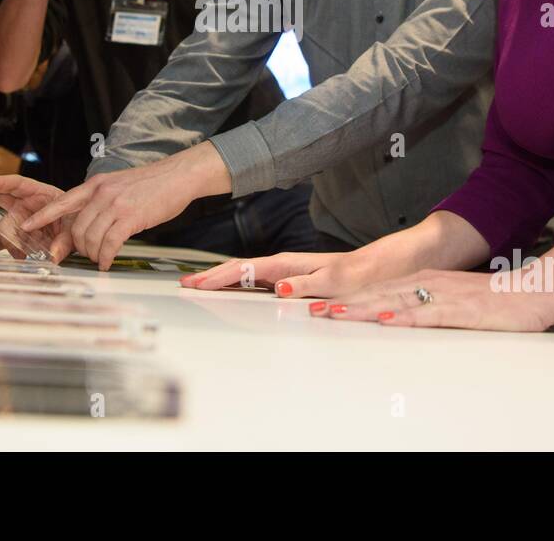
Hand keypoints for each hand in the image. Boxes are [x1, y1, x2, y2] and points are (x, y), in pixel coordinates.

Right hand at [0, 174, 74, 262]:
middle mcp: (24, 205)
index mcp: (38, 193)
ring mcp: (18, 221)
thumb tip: (53, 255)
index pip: (15, 184)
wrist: (78, 230)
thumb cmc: (75, 218)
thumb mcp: (74, 225)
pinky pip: (1, 242)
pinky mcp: (17, 237)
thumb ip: (64, 241)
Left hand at [23, 145, 227, 269]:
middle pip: (75, 229)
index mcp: (95, 185)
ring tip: (101, 258)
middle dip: (79, 247)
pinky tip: (109, 262)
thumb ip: (100, 202)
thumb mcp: (118, 186)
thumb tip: (87, 224)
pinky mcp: (130, 217)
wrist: (177, 176)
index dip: (41, 216)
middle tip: (88, 254)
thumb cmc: (151, 184)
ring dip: (93, 254)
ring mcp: (115, 205)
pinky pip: (110, 244)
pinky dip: (106, 257)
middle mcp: (100, 193)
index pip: (61, 201)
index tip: (26, 226)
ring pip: (91, 238)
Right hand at [180, 247, 386, 297]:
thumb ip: (303, 284)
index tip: (197, 283)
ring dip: (220, 279)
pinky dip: (235, 283)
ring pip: (243, 274)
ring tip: (197, 286)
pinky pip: (253, 280)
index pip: (244, 269)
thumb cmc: (353, 274)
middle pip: (237, 269)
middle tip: (185, 284)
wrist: (369, 269)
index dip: (218, 276)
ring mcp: (282, 271)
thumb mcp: (331, 280)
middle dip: (210, 276)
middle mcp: (281, 264)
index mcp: (286, 263)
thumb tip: (276, 287)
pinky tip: (227, 290)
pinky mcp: (286, 278)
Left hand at [313, 268, 553, 331]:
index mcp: (428, 281)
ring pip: (394, 302)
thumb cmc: (497, 300)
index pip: (380, 289)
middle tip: (311, 307)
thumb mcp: (456, 300)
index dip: (348, 296)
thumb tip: (402, 315)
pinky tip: (385, 319)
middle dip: (343, 302)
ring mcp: (444, 297)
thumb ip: (430, 305)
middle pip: (378, 294)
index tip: (321, 303)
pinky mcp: (461, 311)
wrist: (536, 291)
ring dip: (361, 308)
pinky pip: (427, 315)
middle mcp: (430, 284)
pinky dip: (403, 317)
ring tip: (332, 313)